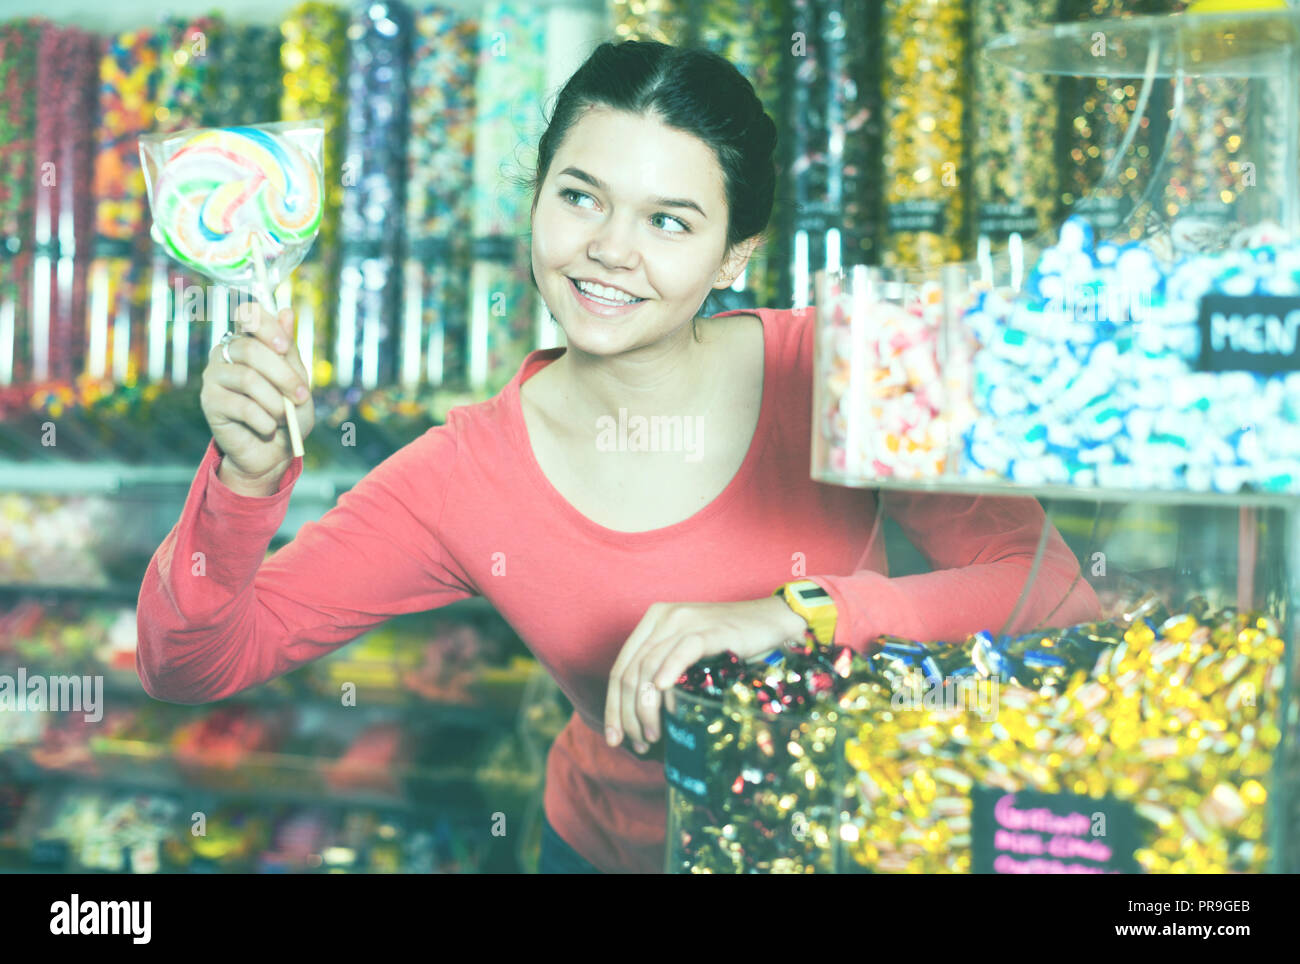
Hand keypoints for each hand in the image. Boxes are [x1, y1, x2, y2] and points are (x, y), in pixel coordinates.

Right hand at [200, 301, 315, 491]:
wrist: (273, 451)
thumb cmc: (286, 412)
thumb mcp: (296, 381)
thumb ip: (289, 351)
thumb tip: (288, 311)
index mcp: (248, 340)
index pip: (248, 315)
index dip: (265, 326)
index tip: (284, 347)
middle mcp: (226, 352)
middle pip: (250, 349)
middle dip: (283, 375)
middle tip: (301, 396)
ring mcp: (214, 376)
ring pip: (248, 378)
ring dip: (276, 402)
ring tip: (284, 417)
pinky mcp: (209, 401)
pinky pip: (241, 406)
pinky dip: (264, 420)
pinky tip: (268, 428)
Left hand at [604, 597, 807, 752]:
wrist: (772, 621)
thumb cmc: (732, 644)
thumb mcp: (689, 654)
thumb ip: (664, 671)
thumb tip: (643, 718)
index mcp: (653, 621)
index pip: (620, 668)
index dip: (613, 706)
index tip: (614, 738)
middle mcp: (663, 618)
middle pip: (629, 672)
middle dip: (627, 714)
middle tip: (637, 744)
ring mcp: (686, 621)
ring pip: (650, 667)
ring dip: (647, 708)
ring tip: (653, 735)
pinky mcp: (710, 629)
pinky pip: (683, 651)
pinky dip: (669, 673)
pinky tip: (663, 694)